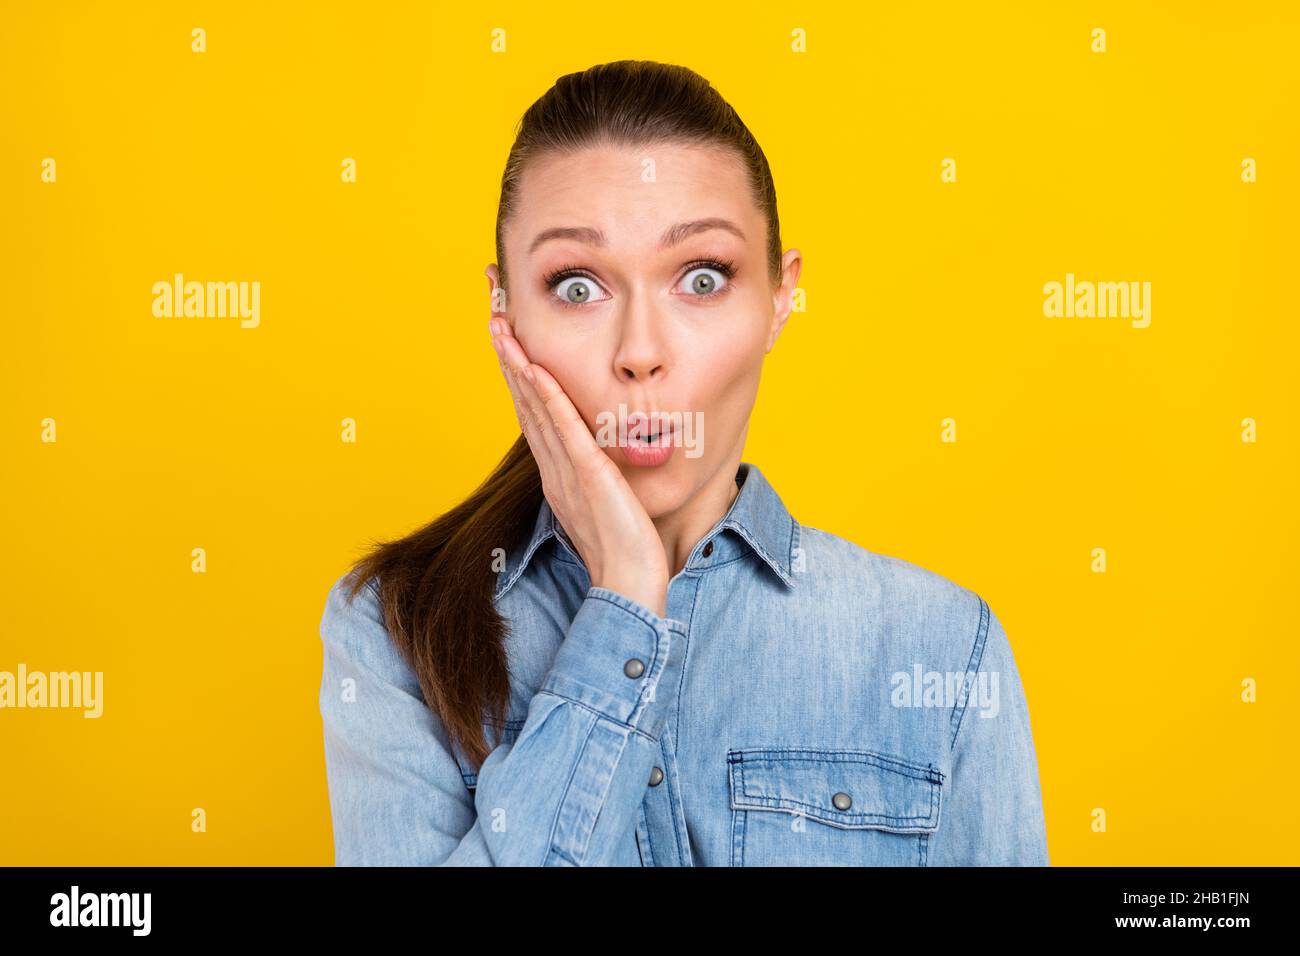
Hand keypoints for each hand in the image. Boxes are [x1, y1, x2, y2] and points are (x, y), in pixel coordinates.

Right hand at [490, 318, 669, 617]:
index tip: (508, 340)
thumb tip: (598, 461)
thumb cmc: (623, 552)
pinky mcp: (588, 476)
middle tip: (494, 316)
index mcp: (556, 473)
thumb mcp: (604, 506)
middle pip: (525, 402)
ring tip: (501, 327)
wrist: (629, 586)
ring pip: (535, 408)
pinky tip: (535, 367)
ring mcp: (567, 471)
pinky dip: (548, 396)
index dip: (519, 375)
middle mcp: (553, 468)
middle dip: (509, 357)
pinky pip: (564, 429)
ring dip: (517, 364)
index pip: (533, 414)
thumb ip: (595, 480)